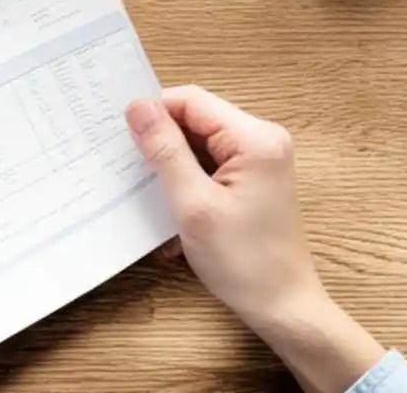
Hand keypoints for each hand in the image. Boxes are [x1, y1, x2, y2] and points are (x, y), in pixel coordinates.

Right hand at [126, 86, 383, 392]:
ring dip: (173, 163)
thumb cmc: (243, 261)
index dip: (153, 113)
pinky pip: (211, 162)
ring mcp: (261, 159)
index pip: (191, 101)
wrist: (284, 306)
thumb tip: (138, 107)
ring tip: (151, 192)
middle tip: (130, 167)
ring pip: (200, 141)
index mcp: (255, 139)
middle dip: (162, 140)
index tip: (121, 138)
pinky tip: (173, 205)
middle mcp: (263, 140)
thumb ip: (165, 150)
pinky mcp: (254, 178)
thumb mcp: (193, 204)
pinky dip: (187, 178)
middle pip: (196, 118)